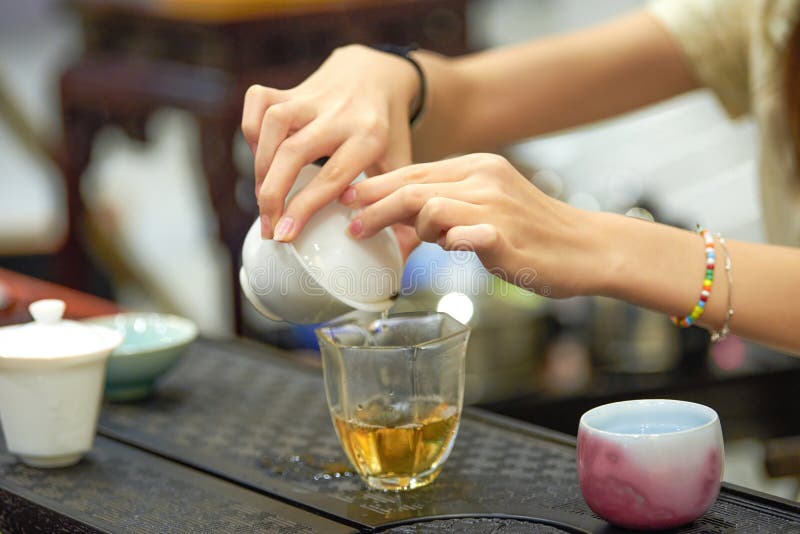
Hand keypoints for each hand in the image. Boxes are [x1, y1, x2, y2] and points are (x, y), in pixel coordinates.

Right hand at [241, 45, 419, 241]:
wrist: (378, 75)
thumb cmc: (387, 131)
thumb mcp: (401, 164)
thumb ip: (397, 208)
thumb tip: (399, 260)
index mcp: (370, 136)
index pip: (331, 175)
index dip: (303, 207)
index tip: (284, 235)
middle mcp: (340, 113)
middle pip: (295, 152)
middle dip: (273, 194)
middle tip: (269, 228)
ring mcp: (312, 97)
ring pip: (274, 124)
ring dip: (259, 166)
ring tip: (263, 200)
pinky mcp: (291, 88)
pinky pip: (258, 102)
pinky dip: (251, 130)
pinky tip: (257, 157)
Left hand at [340, 154, 596, 297]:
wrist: (588, 248)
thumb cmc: (533, 232)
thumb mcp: (488, 205)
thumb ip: (448, 206)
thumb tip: (405, 221)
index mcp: (477, 167)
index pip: (414, 172)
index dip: (377, 186)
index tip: (348, 200)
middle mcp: (483, 179)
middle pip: (412, 187)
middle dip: (375, 208)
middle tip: (353, 228)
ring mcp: (495, 207)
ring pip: (430, 208)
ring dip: (416, 231)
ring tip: (420, 247)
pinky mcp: (506, 237)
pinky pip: (465, 235)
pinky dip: (450, 241)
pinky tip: (450, 248)